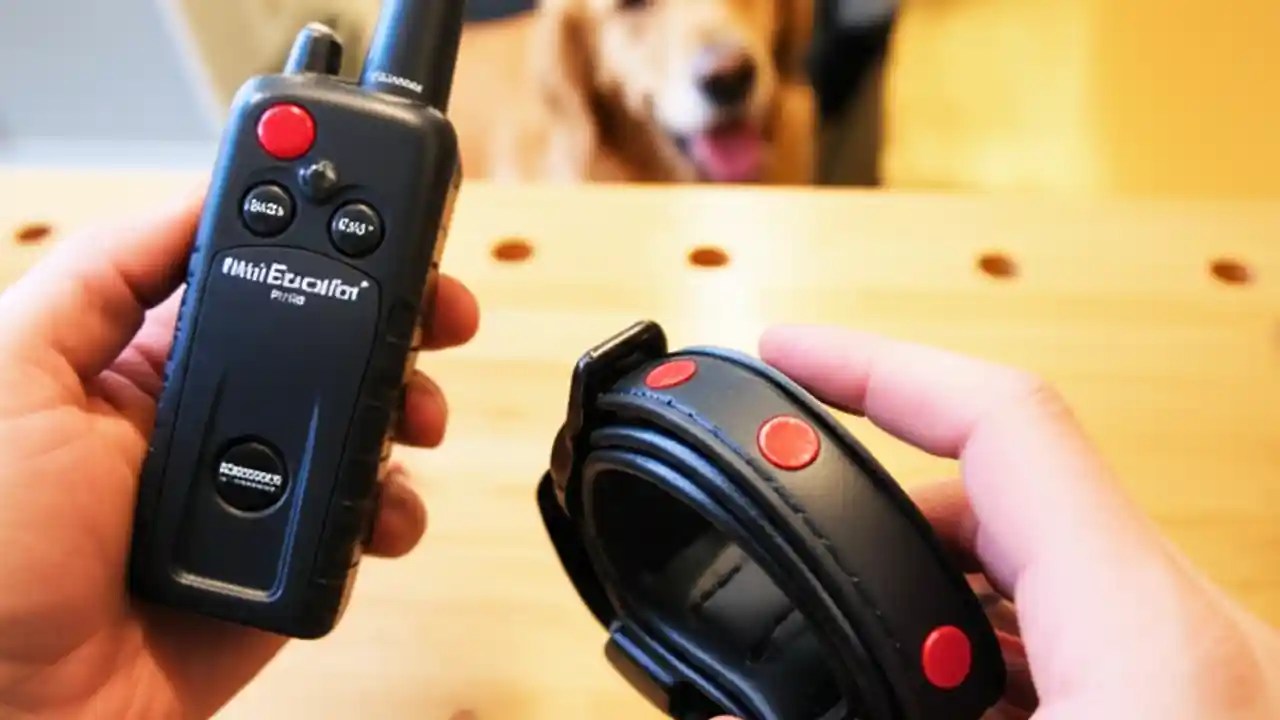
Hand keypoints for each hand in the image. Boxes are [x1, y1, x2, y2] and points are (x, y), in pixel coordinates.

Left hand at [0, 189, 478, 717]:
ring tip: (417, 415)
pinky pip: (369, 517)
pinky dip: (394, 508)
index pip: (257, 270)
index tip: (378, 208)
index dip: (321, 234)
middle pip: (334, 340)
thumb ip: (103, 275)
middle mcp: (219, 412)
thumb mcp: (15, 372)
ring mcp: (265, 485)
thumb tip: (198, 199)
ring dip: (410, 406)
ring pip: (368, 423)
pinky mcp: (296, 558)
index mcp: (154, 356)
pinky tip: (379, 513)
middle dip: (399, 315)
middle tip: (440, 309)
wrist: (17, 708)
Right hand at [714, 325, 1279, 718]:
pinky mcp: (1184, 712)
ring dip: (923, 600)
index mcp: (1144, 637)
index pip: (1002, 425)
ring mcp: (1193, 676)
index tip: (787, 352)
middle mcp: (1186, 635)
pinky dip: (979, 658)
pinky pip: (1061, 643)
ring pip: (1032, 576)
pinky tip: (932, 710)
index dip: (877, 368)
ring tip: (837, 648)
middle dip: (874, 518)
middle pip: (1004, 501)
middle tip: (780, 551)